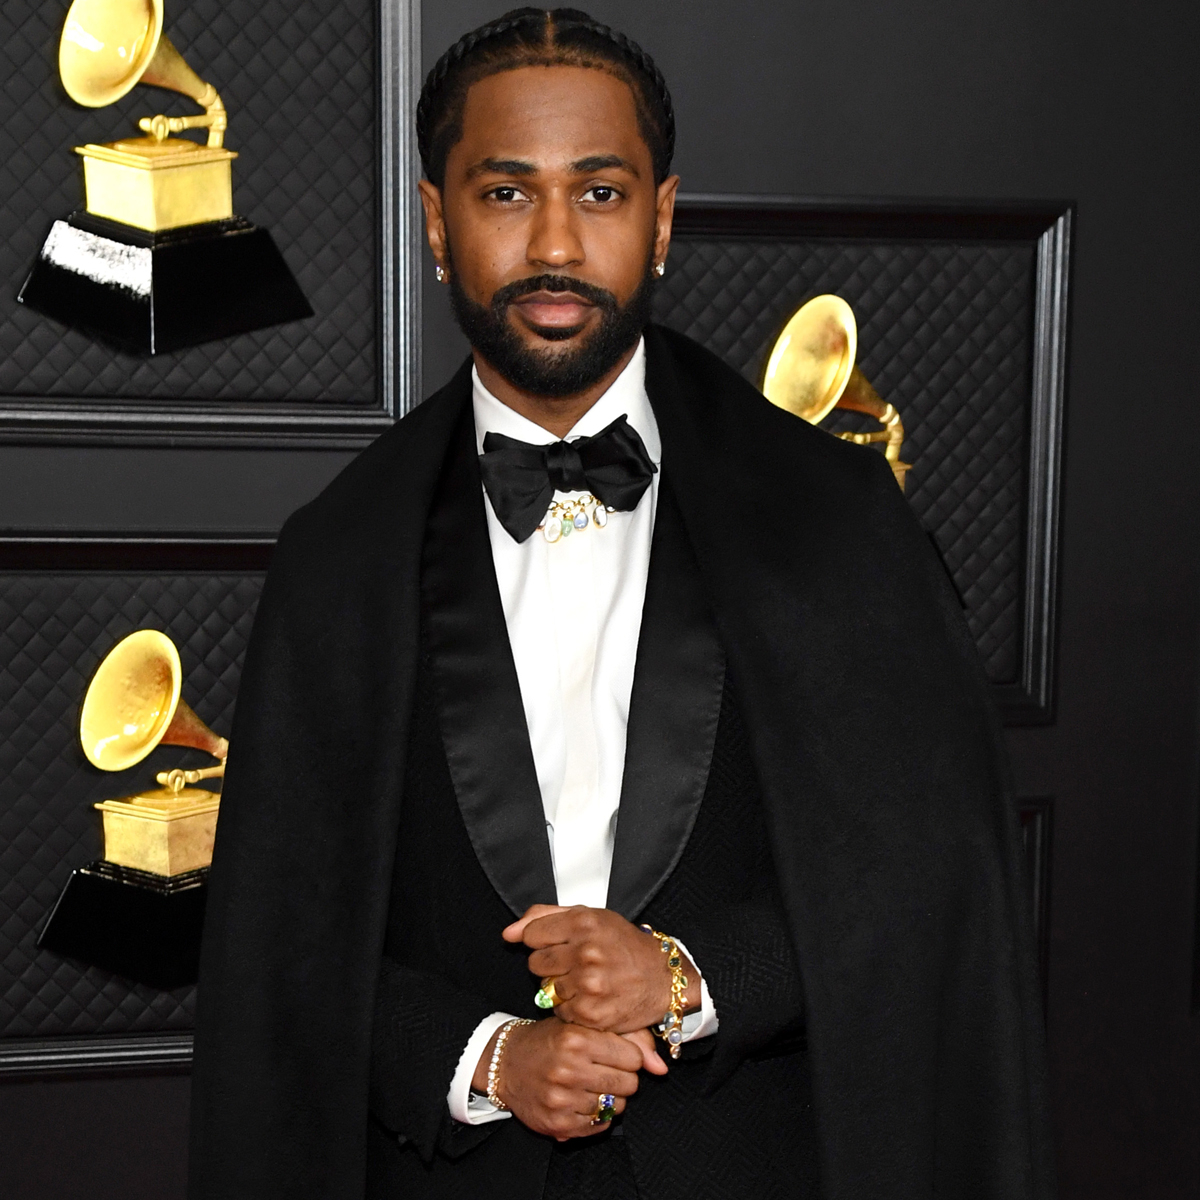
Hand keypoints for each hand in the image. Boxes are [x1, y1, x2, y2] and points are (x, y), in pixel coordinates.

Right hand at [472, 1018, 643, 1139]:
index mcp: (576, 1039)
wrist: (506, 1063)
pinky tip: (583, 1100)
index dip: (628, 1056)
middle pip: (629, 1084)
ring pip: (617, 1107)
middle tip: (606, 1070)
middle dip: (623, 1078)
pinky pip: (599, 1126)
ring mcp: (562, 1100)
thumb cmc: (550, 1039)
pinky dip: (597, 1116)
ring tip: (592, 1085)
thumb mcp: (582, 1025)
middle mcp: (569, 1070)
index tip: (616, 1053)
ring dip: (610, 1097)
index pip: (632, 1058)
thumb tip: (661, 1068)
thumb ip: (626, 1038)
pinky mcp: (558, 1124)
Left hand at [503, 905, 699, 1033]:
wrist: (663, 977)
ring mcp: (588, 985)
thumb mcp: (590, 916)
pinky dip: (572, 1007)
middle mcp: (586, 952)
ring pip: (546, 989)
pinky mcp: (591, 1013)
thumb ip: (544, 917)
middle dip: (550, 964)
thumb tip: (508, 933)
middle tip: (575, 963)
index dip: (543, 940)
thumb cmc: (624, 944)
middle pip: (535, 963)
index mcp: (584, 922)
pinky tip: (591, 997)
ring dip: (562, 986)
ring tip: (587, 980)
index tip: (560, 944)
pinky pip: (560, 1011)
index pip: (531, 934)